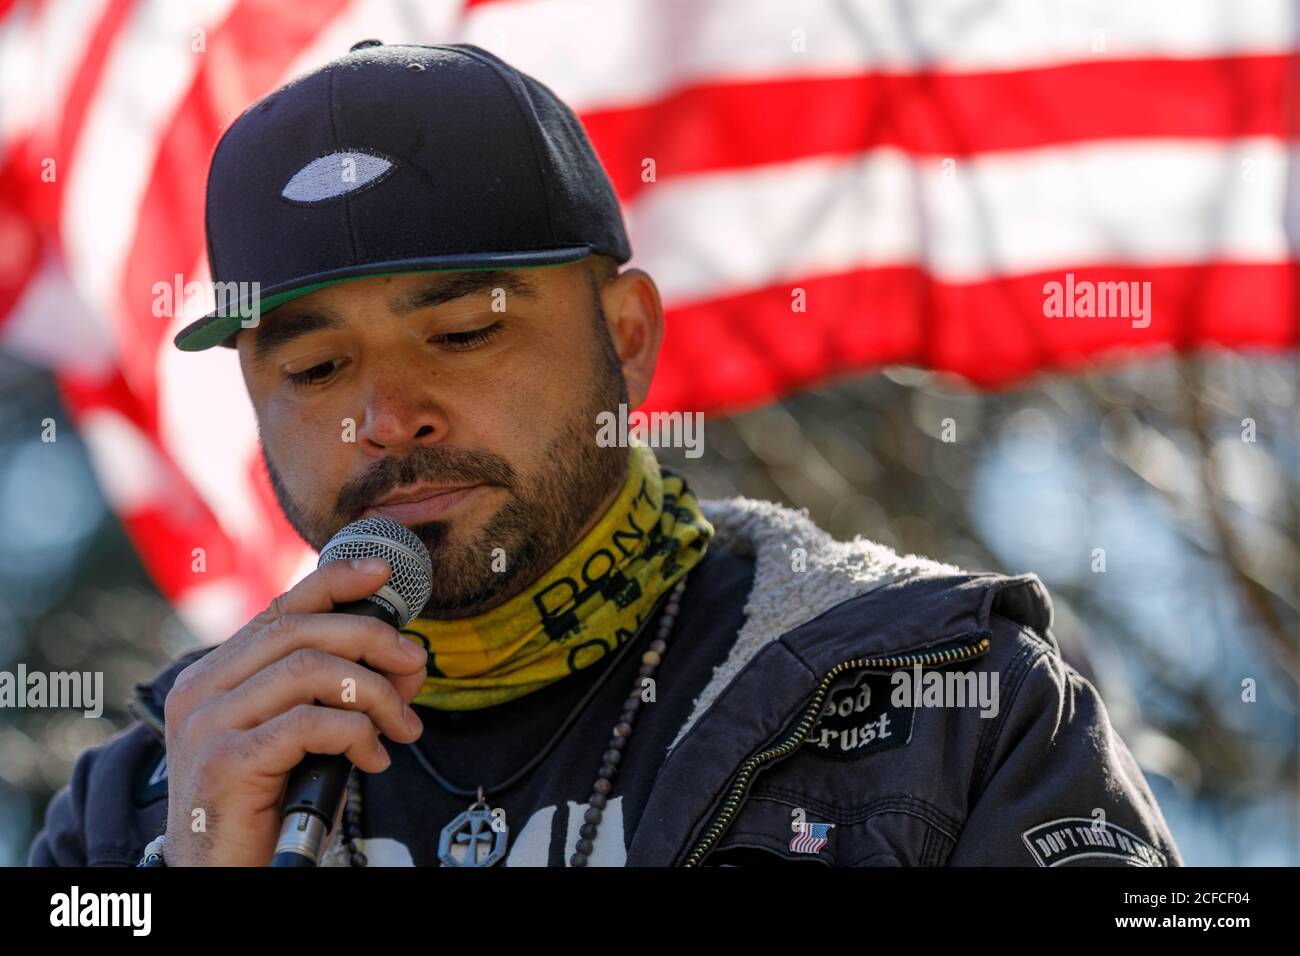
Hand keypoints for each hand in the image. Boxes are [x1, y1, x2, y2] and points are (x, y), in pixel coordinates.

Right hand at [161, 557, 427, 865]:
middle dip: (373, 641)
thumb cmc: (267, 806)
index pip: (280, 608)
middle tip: (416, 668)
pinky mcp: (225, 762)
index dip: (335, 582)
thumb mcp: (303, 736)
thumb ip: (338, 692)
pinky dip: (357, 734)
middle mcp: (201, 690)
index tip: (384, 575)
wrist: (221, 876)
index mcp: (214, 675)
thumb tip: (406, 658)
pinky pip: (310, 723)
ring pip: (311, 670)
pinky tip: (372, 759)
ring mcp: (207, 724)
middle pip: (302, 631)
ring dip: (375, 693)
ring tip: (402, 727)